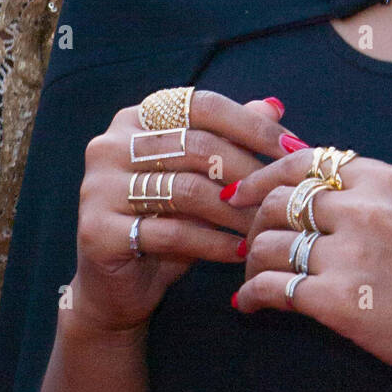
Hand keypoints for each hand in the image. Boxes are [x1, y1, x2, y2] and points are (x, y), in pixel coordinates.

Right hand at [69, 92, 302, 334]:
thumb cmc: (165, 221)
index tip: (294, 149)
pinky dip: (213, 243)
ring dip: (234, 211)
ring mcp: (98, 186)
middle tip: (283, 195)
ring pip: (186, 190)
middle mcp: (110, 144)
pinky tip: (240, 252)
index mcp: (135, 118)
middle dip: (248, 172)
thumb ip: (229, 139)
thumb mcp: (199, 177)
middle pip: (198, 146)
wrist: (115, 286)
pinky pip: (171, 232)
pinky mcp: (97, 229)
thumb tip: (274, 107)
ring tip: (265, 226)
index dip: (252, 126)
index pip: (204, 105)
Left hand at [230, 148, 391, 387]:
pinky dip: (253, 296)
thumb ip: (363, 190)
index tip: (244, 192)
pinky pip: (273, 288)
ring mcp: (350, 254)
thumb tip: (302, 182)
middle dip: (254, 221)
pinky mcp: (338, 301)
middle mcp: (364, 209)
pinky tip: (250, 303)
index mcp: (382, 179)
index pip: (304, 161)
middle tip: (251, 240)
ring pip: (269, 244)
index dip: (265, 176)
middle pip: (279, 201)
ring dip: (251, 261)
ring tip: (254, 276)